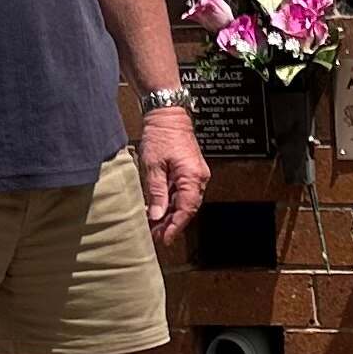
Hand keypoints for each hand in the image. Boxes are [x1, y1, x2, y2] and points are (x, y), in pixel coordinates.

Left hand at [136, 106, 208, 245]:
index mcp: (192, 176)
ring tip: (155, 226)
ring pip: (185, 202)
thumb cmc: (161, 134)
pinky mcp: (189, 172)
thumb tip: (157, 215)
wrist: (168, 115)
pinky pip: (183, 193)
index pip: (186, 209)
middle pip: (187, 208)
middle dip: (172, 224)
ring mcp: (196, 175)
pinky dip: (172, 203)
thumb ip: (157, 192)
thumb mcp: (154, 165)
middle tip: (156, 236)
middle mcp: (199, 178)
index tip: (164, 238)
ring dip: (171, 215)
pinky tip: (160, 210)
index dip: (175, 226)